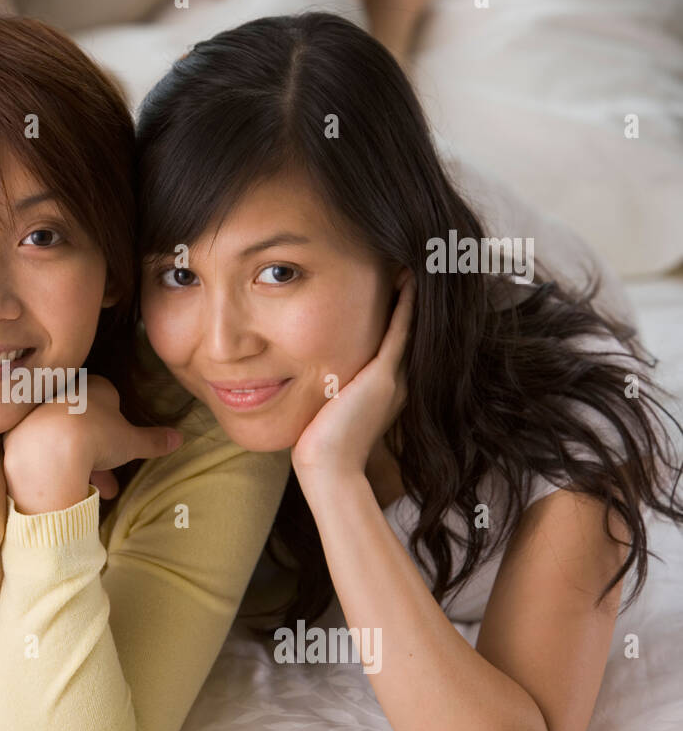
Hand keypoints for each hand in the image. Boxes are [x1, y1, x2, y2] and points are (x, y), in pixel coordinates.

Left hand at [1, 375, 182, 514]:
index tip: (121, 454)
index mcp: (95, 388)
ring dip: (76, 464)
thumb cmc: (95, 437)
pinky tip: (59, 484)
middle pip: (86, 425)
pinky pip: (40, 447)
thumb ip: (154, 440)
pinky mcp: (19, 428)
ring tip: (86, 492)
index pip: (111, 404)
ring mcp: (41, 408)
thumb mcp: (132, 442)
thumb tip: (179, 437)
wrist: (48, 447)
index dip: (118, 432)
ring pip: (64, 437)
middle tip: (105, 483)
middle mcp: (67, 391)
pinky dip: (51, 464)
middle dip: (98, 455)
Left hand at [291, 272, 414, 482]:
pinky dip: (404, 304)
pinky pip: (399, 330)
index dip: (402, 313)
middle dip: (414, 298)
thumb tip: (310, 378)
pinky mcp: (382, 376)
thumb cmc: (321, 445)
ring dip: (412, 294)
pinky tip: (407, 277)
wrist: (328, 467)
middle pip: (410, 329)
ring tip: (415, 263)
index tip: (401, 283)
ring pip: (409, 325)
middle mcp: (397, 380)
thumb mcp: (331, 409)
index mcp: (386, 388)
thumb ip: (332, 390)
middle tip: (419, 263)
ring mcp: (393, 377)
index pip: (397, 341)